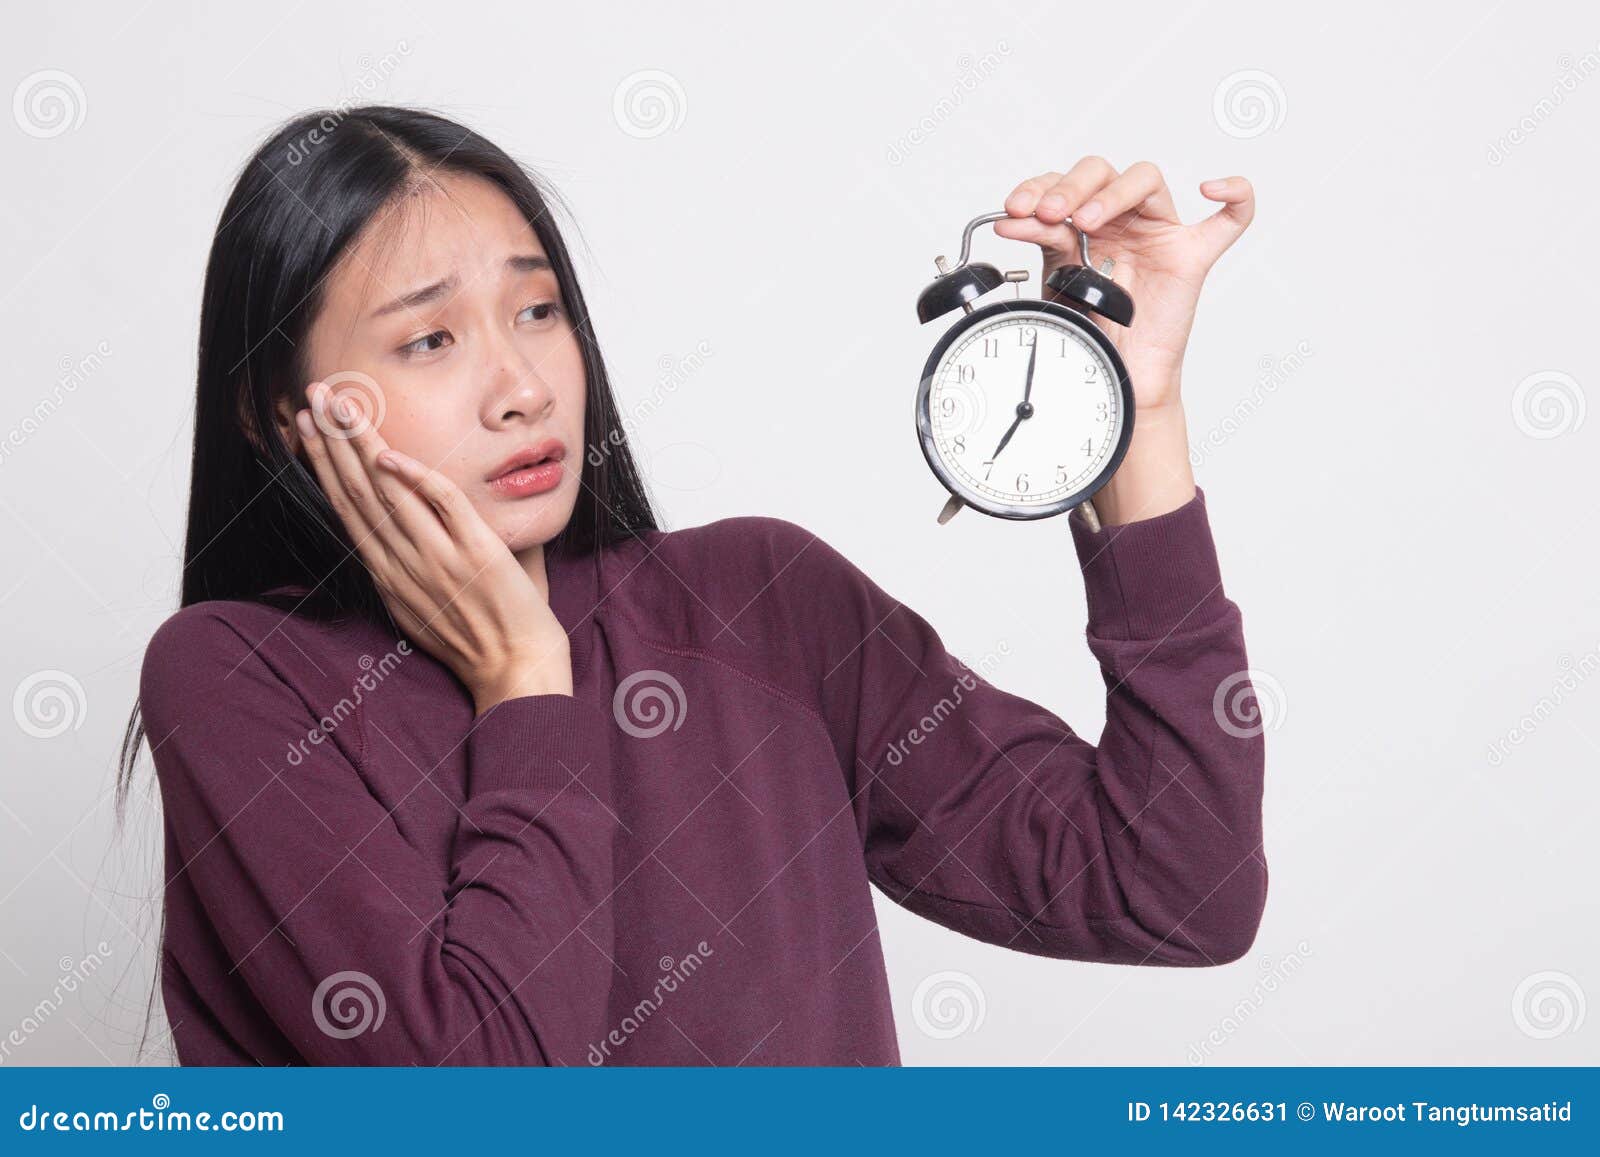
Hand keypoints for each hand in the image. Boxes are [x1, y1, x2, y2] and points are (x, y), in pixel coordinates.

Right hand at [293, 381, 572, 712]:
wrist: (517, 674)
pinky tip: (392, 453)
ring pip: (389, 493)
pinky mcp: (477, 555)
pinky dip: (417, 479)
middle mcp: (405, 565)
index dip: (325, 466)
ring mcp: (440, 559)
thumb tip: (418, 522)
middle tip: (312, 397)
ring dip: (361, 445)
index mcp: (390, 575)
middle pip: (357, 493)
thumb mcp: (429, 604)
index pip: (348, 509)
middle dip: (332, 442)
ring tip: (340, 405)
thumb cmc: (484, 641)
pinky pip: (444, 507)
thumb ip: (419, 561)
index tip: (309, 429)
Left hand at [992, 159, 1255, 524]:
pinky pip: (1232, 220)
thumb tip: (1011, 220)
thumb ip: (1043, 243)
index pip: (1069, 181)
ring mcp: (1159, 234)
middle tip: (1049, 213)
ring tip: (1083, 220)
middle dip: (1071, 187)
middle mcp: (1124, 219)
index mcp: (1089, 220)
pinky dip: (1235, 194)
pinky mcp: (1192, 257)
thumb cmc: (1090, 326)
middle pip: (1104, 172)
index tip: (1015, 209)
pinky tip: (1211, 187)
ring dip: (1111, 192)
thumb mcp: (1056, 277)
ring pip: (1146, 181)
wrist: (1112, 372)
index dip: (1041, 186)